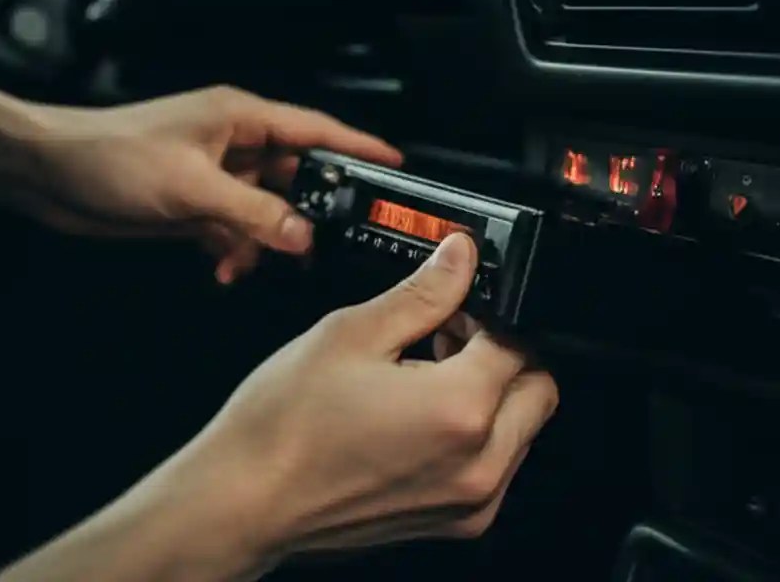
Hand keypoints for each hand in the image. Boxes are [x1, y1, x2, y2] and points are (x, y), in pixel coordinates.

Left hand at [26, 85, 400, 282]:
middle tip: (331, 238)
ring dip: (267, 238)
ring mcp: (213, 174)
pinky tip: (227, 267)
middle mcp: (231, 143)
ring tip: (265, 259)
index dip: (358, 148)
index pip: (315, 131)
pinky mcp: (193, 203)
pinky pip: (235, 229)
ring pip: (266, 209)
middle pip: (295, 176)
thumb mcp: (192, 187)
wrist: (47, 174)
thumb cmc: (108, 156)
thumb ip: (254, 212)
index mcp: (239, 118)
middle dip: (310, 210)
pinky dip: (236, 250)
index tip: (394, 166)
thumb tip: (301, 233)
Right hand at [151, 234, 558, 575]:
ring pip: (522, 430)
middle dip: (505, 355)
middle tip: (450, 334)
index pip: (519, 341)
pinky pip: (497, 467)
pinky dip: (478, 437)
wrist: (243, 502)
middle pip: (536, 389)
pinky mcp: (456, 521)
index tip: (459, 302)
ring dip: (494, 396)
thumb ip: (423, 293)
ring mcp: (471, 500)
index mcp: (461, 408)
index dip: (490, 311)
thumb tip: (460, 256)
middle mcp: (479, 462)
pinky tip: (423, 417)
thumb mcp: (351, 334)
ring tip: (428, 375)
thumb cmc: (282, 428)